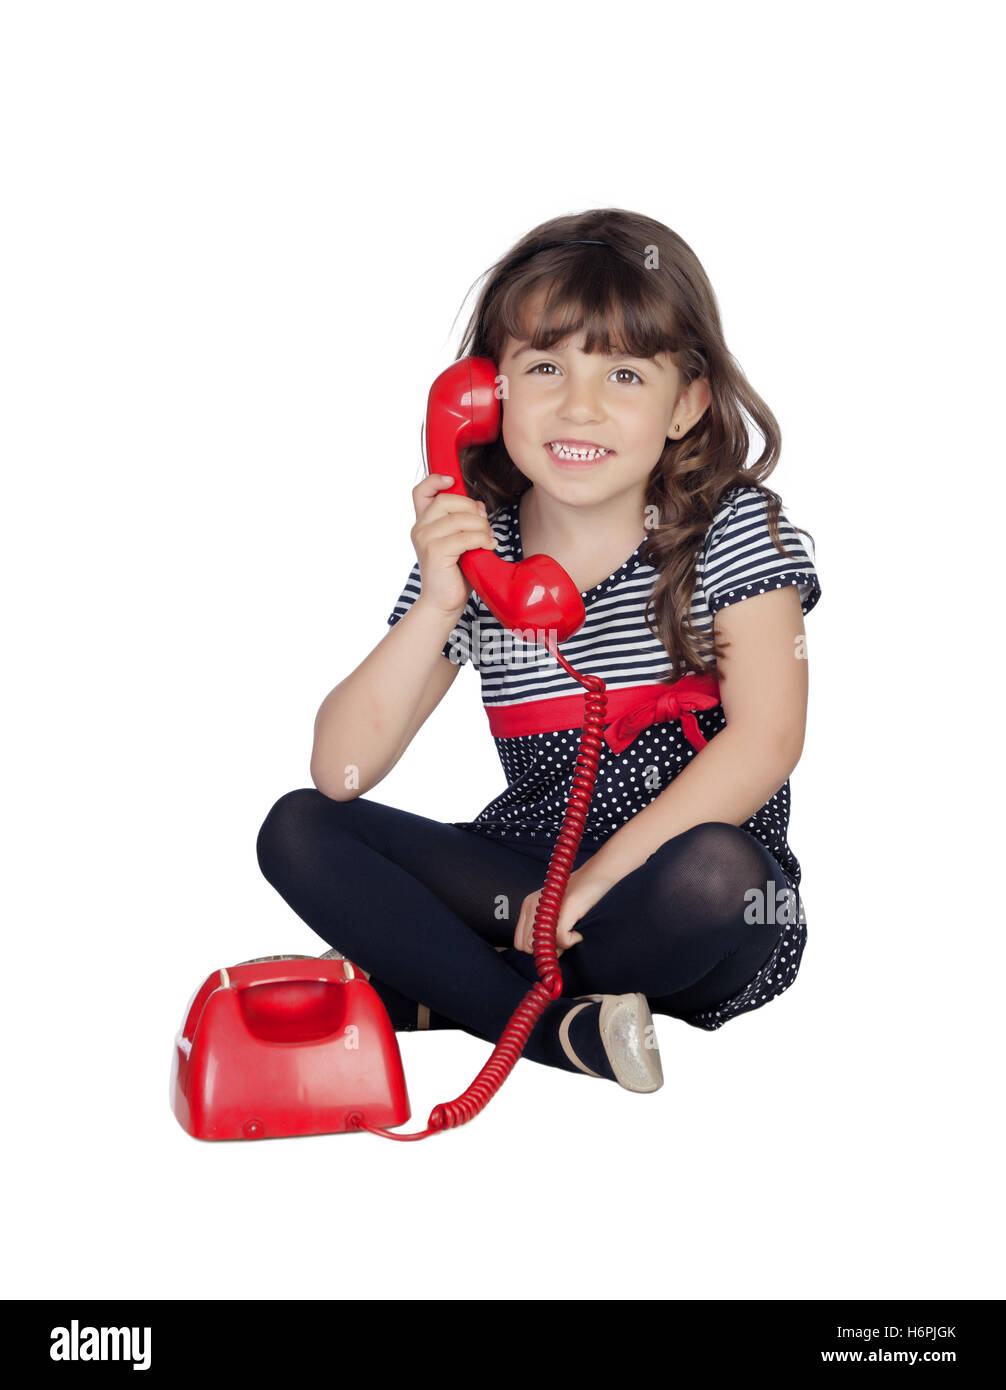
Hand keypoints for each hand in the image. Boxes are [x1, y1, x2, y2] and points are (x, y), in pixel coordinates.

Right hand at [410, 474, 498, 615]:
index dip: (436, 480)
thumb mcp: (458, 541)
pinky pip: (465, 537)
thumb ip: (464, 521)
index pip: (421, 491)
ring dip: (481, 527)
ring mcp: (425, 540)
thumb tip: (479, 506)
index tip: (452, 481)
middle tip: (485, 524)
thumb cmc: (453, 574)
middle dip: (472, 508)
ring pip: (460, 519)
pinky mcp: (435, 553)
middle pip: (446, 500)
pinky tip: (488, 547)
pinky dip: (482, 540)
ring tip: (489, 539)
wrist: (443, 603)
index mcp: (423, 523)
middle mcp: (420, 529)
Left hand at [513, 867, 616, 955]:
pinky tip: (577, 932)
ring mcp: (546, 908)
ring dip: (559, 947)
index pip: (519, 942)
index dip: (536, 949)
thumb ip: (544, 929)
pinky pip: (561, 941)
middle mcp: (532, 906)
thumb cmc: (576, 895)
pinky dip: (571, 941)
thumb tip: (544, 953)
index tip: (552, 943)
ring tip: (569, 933)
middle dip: (547, 950)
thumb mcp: (553, 911)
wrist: (594, 876)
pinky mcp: (562, 911)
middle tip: (562, 939)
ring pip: (541, 946)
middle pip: (528, 947)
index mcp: (527, 906)